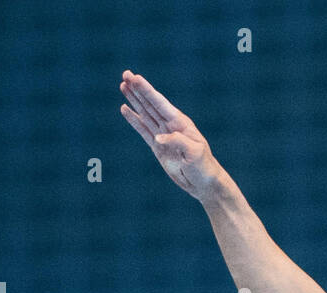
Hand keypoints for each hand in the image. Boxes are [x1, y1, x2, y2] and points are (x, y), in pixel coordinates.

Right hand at [119, 70, 224, 201]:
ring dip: (134, 100)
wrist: (204, 183)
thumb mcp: (194, 153)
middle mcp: (171, 126)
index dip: (147, 91)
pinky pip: (143, 130)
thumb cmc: (204, 166)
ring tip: (122, 85)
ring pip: (145, 114)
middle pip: (150, 104)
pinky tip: (125, 109)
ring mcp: (163, 135)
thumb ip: (177, 142)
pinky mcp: (157, 147)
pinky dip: (134, 119)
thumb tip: (158, 137)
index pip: (160, 103)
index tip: (135, 78)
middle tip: (125, 74)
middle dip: (138, 90)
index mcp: (181, 123)